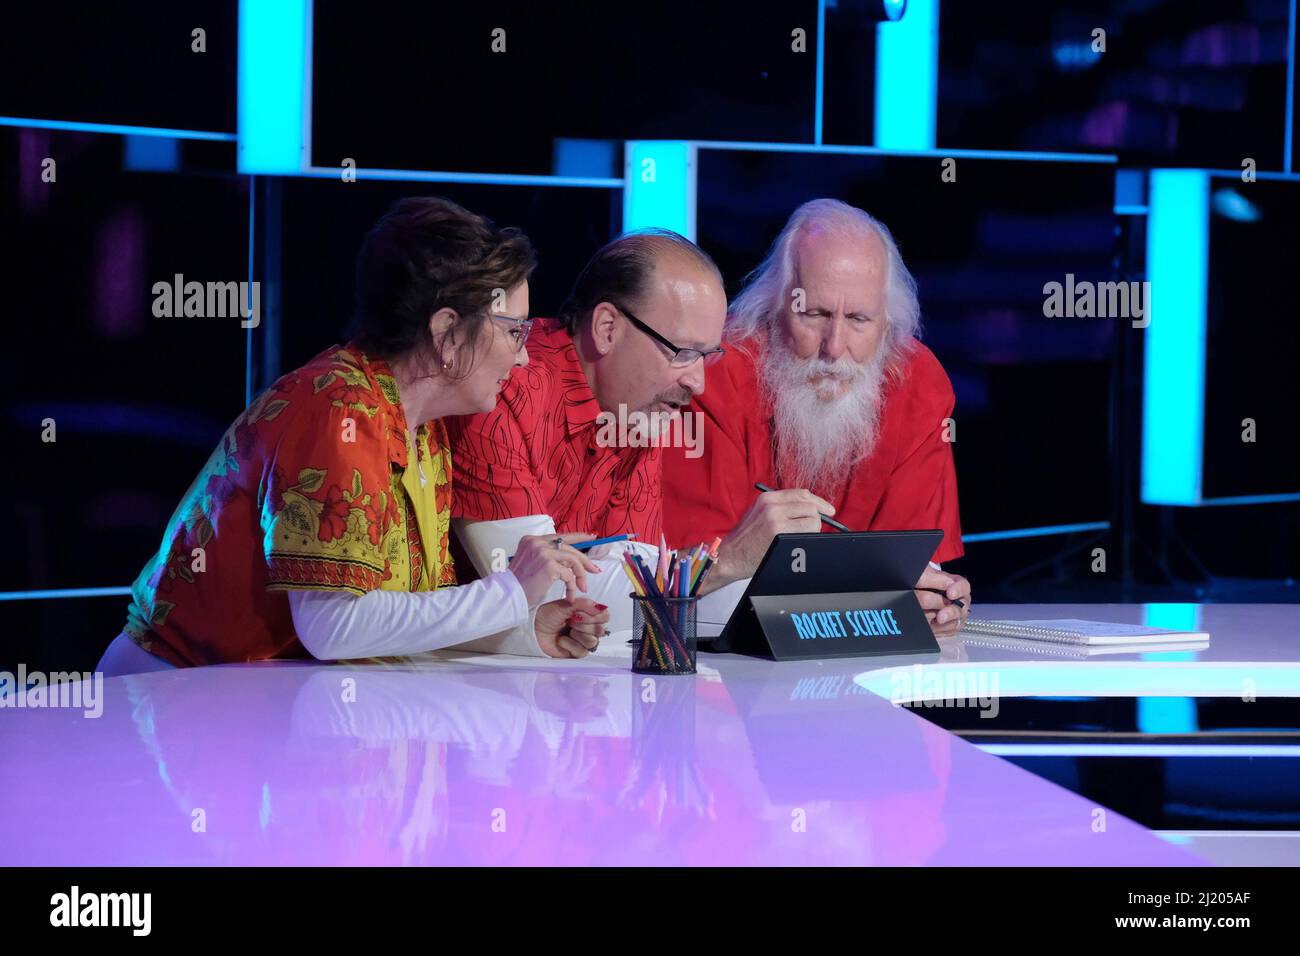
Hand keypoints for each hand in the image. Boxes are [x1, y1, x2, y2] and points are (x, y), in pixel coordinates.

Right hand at [508, 532, 601, 605]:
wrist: (508, 596)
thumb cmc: (519, 585)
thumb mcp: (531, 564)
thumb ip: (548, 557)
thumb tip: (570, 561)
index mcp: (531, 540)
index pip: (559, 536)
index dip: (578, 536)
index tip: (591, 537)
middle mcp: (537, 542)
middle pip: (569, 547)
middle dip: (585, 560)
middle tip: (595, 570)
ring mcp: (543, 552)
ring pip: (572, 559)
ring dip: (580, 575)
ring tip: (582, 588)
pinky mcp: (549, 565)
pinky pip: (569, 574)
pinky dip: (572, 586)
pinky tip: (570, 595)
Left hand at [536, 597, 610, 658]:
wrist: (533, 628)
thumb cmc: (547, 615)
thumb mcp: (567, 604)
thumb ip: (586, 604)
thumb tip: (601, 607)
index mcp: (588, 614)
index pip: (605, 617)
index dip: (595, 615)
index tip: (580, 612)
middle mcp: (587, 628)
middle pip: (600, 630)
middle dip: (583, 624)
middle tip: (570, 620)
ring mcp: (582, 641)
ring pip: (592, 641)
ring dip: (577, 634)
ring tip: (567, 630)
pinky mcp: (575, 653)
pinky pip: (582, 651)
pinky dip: (569, 644)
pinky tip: (562, 640)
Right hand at [707, 488, 834, 590]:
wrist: (729, 555)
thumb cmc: (745, 539)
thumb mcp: (758, 514)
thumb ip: (780, 508)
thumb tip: (809, 508)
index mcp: (767, 498)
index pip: (802, 494)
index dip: (818, 502)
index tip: (828, 510)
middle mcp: (772, 505)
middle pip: (810, 506)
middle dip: (817, 518)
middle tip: (815, 528)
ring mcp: (776, 519)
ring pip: (813, 519)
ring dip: (814, 529)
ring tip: (802, 537)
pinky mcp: (779, 534)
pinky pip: (808, 531)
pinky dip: (810, 537)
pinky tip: (801, 543)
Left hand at [915, 565, 970, 637]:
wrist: (914, 593)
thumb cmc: (921, 581)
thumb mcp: (924, 575)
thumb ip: (933, 578)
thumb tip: (947, 584)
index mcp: (956, 585)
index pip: (963, 586)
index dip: (958, 590)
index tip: (950, 594)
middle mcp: (959, 601)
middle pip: (960, 609)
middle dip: (949, 612)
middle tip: (940, 616)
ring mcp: (954, 615)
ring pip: (954, 623)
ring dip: (941, 624)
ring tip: (929, 621)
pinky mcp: (948, 627)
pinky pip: (946, 632)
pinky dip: (937, 630)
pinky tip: (929, 626)